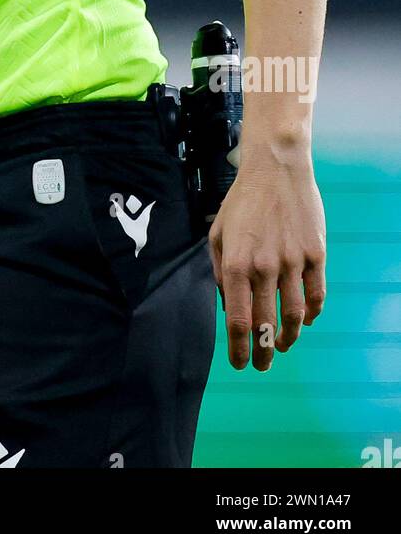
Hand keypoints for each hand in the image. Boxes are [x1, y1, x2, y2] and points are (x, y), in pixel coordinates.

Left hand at [208, 146, 325, 369]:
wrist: (275, 169)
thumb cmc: (242, 201)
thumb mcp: (217, 234)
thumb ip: (221, 273)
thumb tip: (230, 307)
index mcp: (237, 263)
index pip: (238, 321)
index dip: (239, 349)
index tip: (240, 364)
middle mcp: (265, 266)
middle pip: (266, 325)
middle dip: (263, 352)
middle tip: (262, 364)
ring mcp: (293, 261)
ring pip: (295, 316)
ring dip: (289, 337)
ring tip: (282, 344)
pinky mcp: (315, 255)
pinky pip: (316, 296)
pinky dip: (312, 314)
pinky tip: (305, 319)